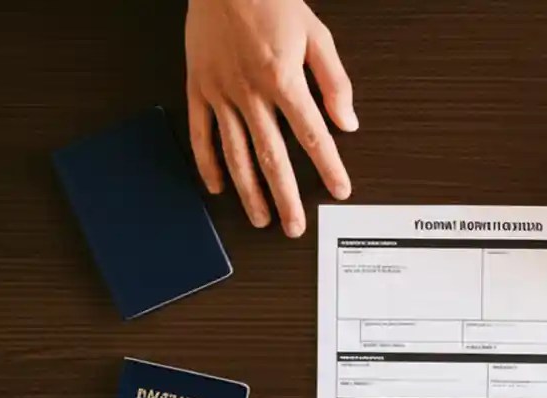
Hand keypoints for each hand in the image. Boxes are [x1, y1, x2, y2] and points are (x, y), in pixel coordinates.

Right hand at [186, 0, 356, 235]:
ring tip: (260, 218)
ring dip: (249, 191)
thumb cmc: (270, 0)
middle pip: (272, 157)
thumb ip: (334, 82)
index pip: (312, 136)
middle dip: (285, 197)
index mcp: (283, 80)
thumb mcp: (316, 35)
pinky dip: (208, 164)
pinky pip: (201, 134)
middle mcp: (251, 93)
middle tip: (294, 226)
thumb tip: (348, 121)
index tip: (340, 191)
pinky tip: (218, 188)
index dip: (329, 167)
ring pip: (236, 154)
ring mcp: (221, 94)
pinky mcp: (198, 89)